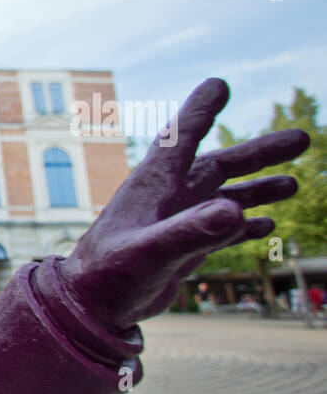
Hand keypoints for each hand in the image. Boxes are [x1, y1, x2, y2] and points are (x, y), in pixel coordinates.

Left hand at [61, 78, 307, 331]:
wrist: (89, 310)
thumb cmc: (108, 277)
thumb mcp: (150, 253)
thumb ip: (190, 232)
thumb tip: (234, 210)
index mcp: (153, 186)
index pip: (182, 139)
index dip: (200, 110)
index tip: (220, 83)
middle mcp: (166, 199)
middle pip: (219, 165)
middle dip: (259, 153)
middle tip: (303, 138)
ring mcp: (174, 223)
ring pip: (224, 197)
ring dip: (257, 189)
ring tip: (294, 185)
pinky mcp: (180, 249)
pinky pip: (218, 231)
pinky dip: (243, 226)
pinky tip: (267, 225)